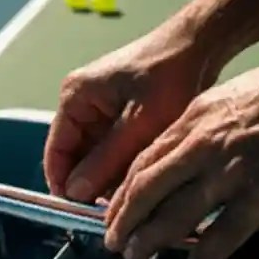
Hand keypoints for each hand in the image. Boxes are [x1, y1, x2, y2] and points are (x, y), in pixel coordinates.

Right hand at [42, 19, 222, 201]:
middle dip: (94, 183)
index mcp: (75, 97)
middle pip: (77, 157)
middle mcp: (82, 103)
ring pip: (98, 157)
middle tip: (116, 208)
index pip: (57, 152)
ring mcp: (101, 109)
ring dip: (113, 175)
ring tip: (135, 192)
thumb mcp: (139, 122)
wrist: (202, 44)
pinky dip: (126, 164)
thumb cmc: (170, 73)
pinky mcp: (121, 114)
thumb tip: (76, 193)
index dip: (65, 186)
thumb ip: (106, 159)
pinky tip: (144, 175)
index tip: (82, 214)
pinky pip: (115, 148)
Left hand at [103, 35, 258, 258]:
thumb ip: (221, 124)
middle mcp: (207, 142)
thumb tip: (208, 151)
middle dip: (124, 219)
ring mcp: (235, 170)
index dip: (125, 190)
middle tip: (114, 242)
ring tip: (137, 257)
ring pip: (173, 215)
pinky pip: (223, 234)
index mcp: (202, 115)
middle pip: (147, 189)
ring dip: (151, 240)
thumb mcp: (249, 93)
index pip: (146, 158)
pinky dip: (205, 255)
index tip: (115, 209)